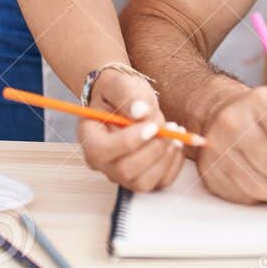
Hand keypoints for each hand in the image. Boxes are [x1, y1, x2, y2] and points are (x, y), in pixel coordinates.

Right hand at [77, 69, 186, 192]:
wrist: (126, 101)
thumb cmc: (120, 93)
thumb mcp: (120, 85)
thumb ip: (127, 95)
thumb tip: (140, 112)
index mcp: (89, 138)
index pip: (103, 151)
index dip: (130, 141)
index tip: (152, 125)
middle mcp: (101, 163)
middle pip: (125, 171)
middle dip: (153, 149)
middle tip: (170, 126)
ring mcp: (121, 174)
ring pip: (143, 182)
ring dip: (165, 158)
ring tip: (176, 133)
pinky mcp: (141, 177)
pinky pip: (160, 182)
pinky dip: (174, 164)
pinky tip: (177, 143)